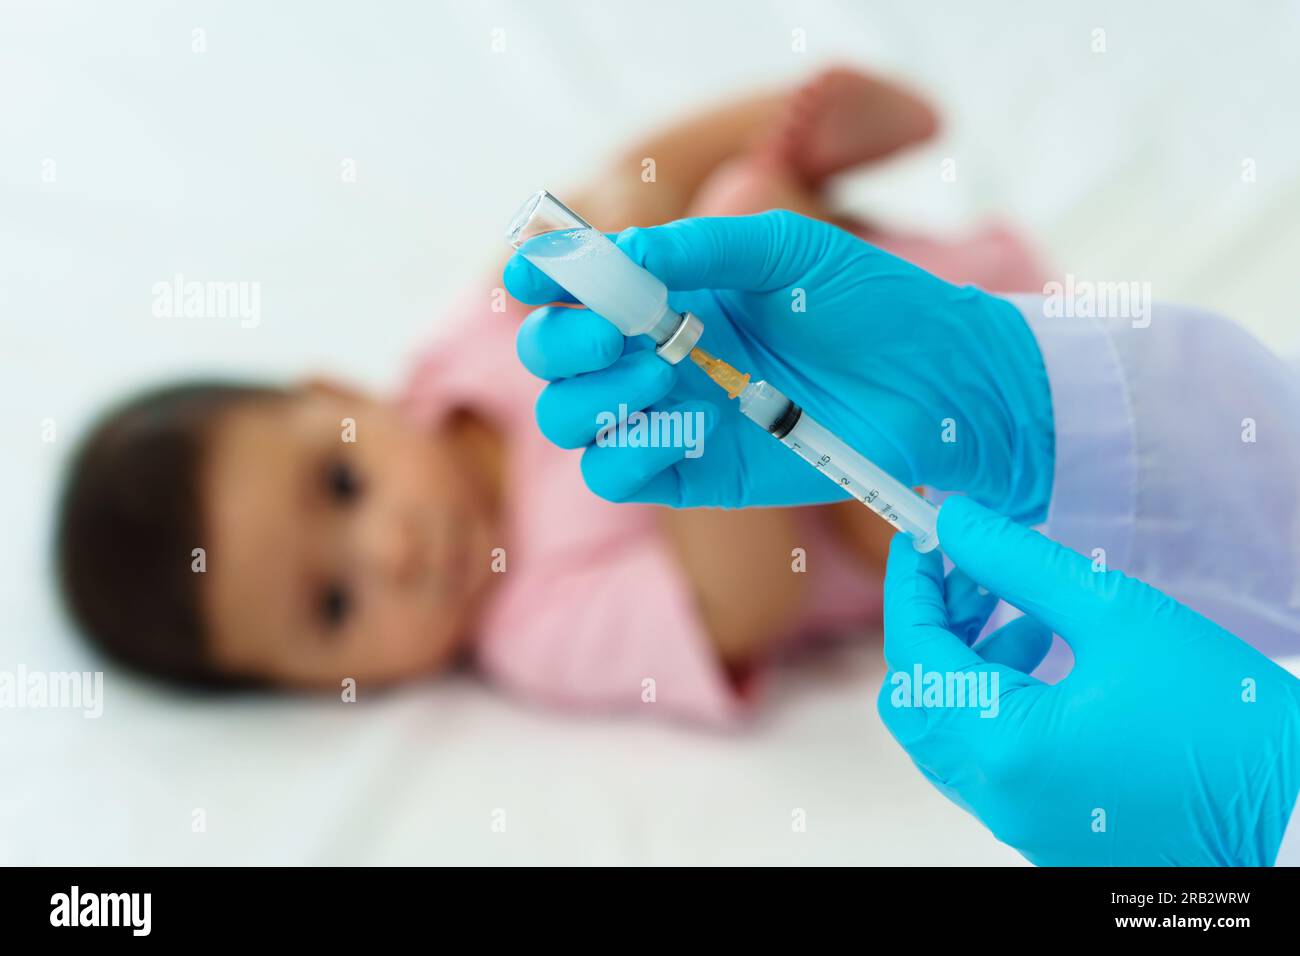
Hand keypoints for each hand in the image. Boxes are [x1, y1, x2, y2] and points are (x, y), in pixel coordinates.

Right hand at [505, 211, 1052, 517]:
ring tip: (666, 371)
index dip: (541, 277)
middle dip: (561, 339)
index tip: (533, 273)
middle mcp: (657, 353)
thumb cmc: (872, 303)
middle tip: (614, 329)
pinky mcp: (696, 473)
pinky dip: (628, 451)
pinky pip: (617, 473)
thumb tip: (622, 255)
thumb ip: (702, 248)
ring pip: (571, 419)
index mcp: (671, 293)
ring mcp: (672, 415)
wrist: (940, 382)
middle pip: (555, 358)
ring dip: (594, 393)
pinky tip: (686, 425)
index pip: (575, 288)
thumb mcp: (787, 251)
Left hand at [879, 495, 1299, 865]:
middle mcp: (995, 794)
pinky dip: (995, 700)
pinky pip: (989, 757)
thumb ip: (1020, 563)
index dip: (910, 587)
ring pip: (950, 728)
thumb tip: (955, 518)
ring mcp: (1017, 820)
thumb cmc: (1225, 720)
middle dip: (933, 626)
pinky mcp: (1046, 827)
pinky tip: (1046, 657)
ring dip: (967, 661)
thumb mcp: (1119, 616)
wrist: (1298, 823)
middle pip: (917, 697)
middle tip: (968, 573)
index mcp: (1001, 746)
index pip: (915, 652)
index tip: (919, 535)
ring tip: (1021, 612)